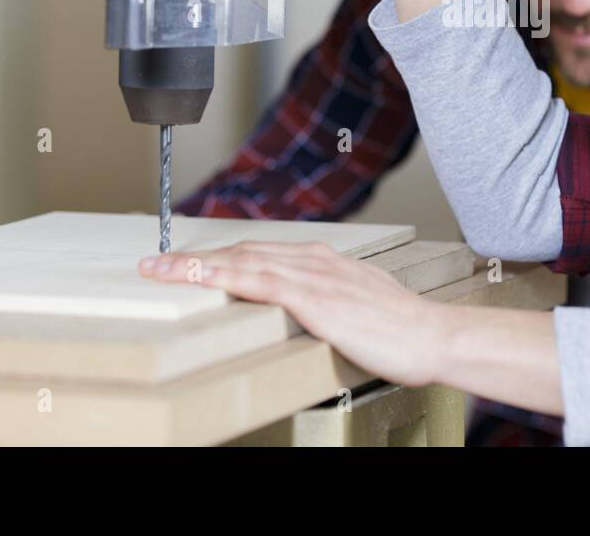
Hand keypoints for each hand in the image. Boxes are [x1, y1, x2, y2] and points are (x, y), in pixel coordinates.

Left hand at [138, 241, 448, 387]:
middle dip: (196, 257)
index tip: (189, 261)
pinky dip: (224, 276)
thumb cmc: (403, 328)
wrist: (432, 336)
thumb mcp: (361, 304)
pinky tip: (199, 278)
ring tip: (160, 269)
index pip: (260, 254)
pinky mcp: (316, 300)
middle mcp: (315, 262)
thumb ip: (331, 299)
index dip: (220, 256)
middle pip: (243, 253)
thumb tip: (311, 305)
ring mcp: (315, 278)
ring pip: (244, 262)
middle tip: (157, 262)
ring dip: (197, 264)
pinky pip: (259, 283)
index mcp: (325, 262)